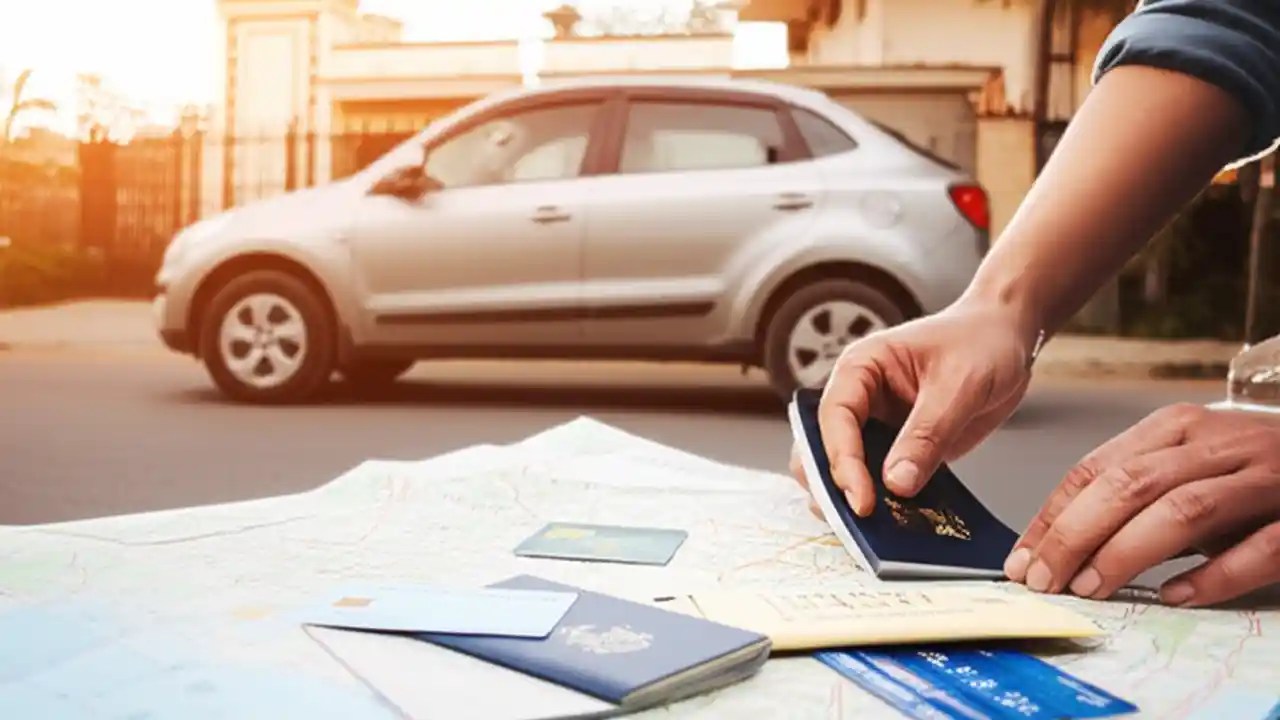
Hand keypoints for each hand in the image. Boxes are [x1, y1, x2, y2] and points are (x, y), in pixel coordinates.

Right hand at [789, 300, 1035, 515]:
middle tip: (859, 522)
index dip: (841, 462)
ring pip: (846, 472)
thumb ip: (927, 434)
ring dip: (857, 499)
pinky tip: (904, 523)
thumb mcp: (959, 384)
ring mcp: (876, 427)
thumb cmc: (980, 341)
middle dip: (834, 486)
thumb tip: (897, 483)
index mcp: (859, 369)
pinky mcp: (899, 450)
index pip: (834, 419)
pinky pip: (883, 482)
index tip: (861, 500)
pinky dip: (889, 505)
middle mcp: (859, 400)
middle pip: (823, 450)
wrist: (1007, 337)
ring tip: (878, 530)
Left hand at [1004, 404, 1279, 606]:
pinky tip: (1176, 596)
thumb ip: (1137, 496)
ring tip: (1092, 587)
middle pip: (1129, 485)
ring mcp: (1265, 476)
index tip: (1023, 557)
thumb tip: (1062, 543)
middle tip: (1046, 578)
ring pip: (1183, 509)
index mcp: (1178, 427)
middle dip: (1077, 535)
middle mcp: (1218, 443)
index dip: (1053, 515)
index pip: (1096, 467)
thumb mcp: (1189, 469)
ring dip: (1128, 552)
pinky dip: (1212, 574)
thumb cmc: (1256, 469)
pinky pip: (1258, 546)